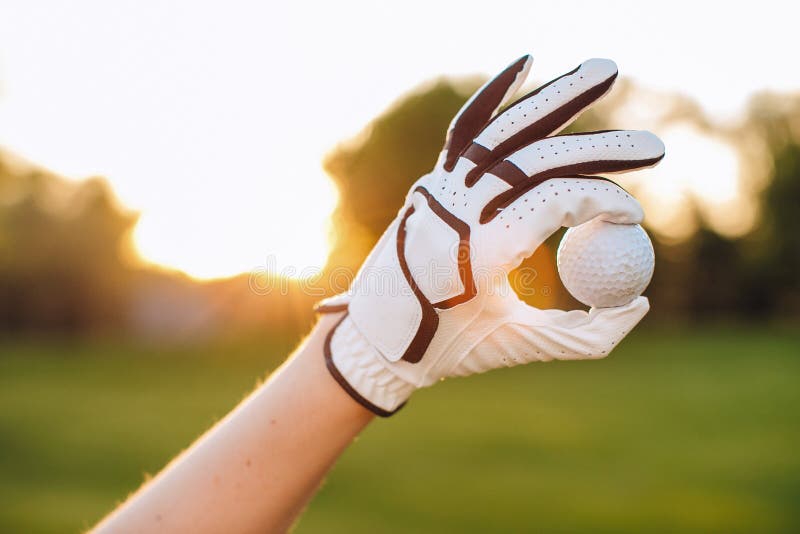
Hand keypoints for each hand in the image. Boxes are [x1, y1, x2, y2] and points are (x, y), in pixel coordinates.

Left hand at [318, 55, 664, 415]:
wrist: (374, 338)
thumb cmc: (451, 348)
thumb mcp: (522, 347)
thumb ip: (587, 335)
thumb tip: (641, 302)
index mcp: (477, 251)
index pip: (555, 200)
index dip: (603, 201)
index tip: (632, 216)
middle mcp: (454, 209)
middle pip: (538, 159)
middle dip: (602, 150)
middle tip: (654, 147)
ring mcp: (439, 189)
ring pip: (505, 129)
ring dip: (558, 99)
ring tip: (606, 70)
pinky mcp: (432, 182)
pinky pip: (465, 128)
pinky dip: (494, 95)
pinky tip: (526, 63)